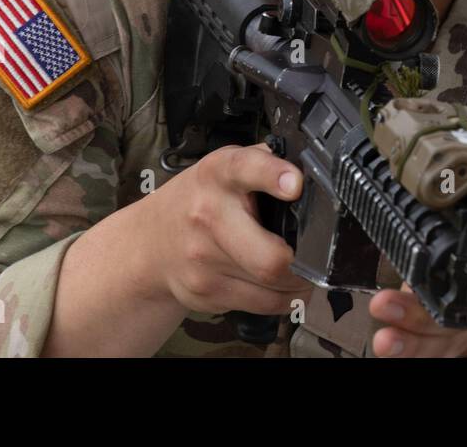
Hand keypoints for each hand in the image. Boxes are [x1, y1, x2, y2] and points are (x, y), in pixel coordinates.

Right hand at [140, 142, 312, 314]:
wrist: (150, 243)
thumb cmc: (202, 198)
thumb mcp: (227, 166)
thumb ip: (265, 161)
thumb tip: (312, 166)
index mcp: (219, 175)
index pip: (246, 169)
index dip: (273, 176)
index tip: (295, 185)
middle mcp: (208, 216)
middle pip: (268, 256)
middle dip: (302, 261)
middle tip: (316, 255)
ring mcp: (203, 261)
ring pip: (272, 287)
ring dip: (300, 283)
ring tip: (304, 270)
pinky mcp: (205, 294)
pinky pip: (263, 306)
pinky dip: (284, 299)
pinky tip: (285, 285)